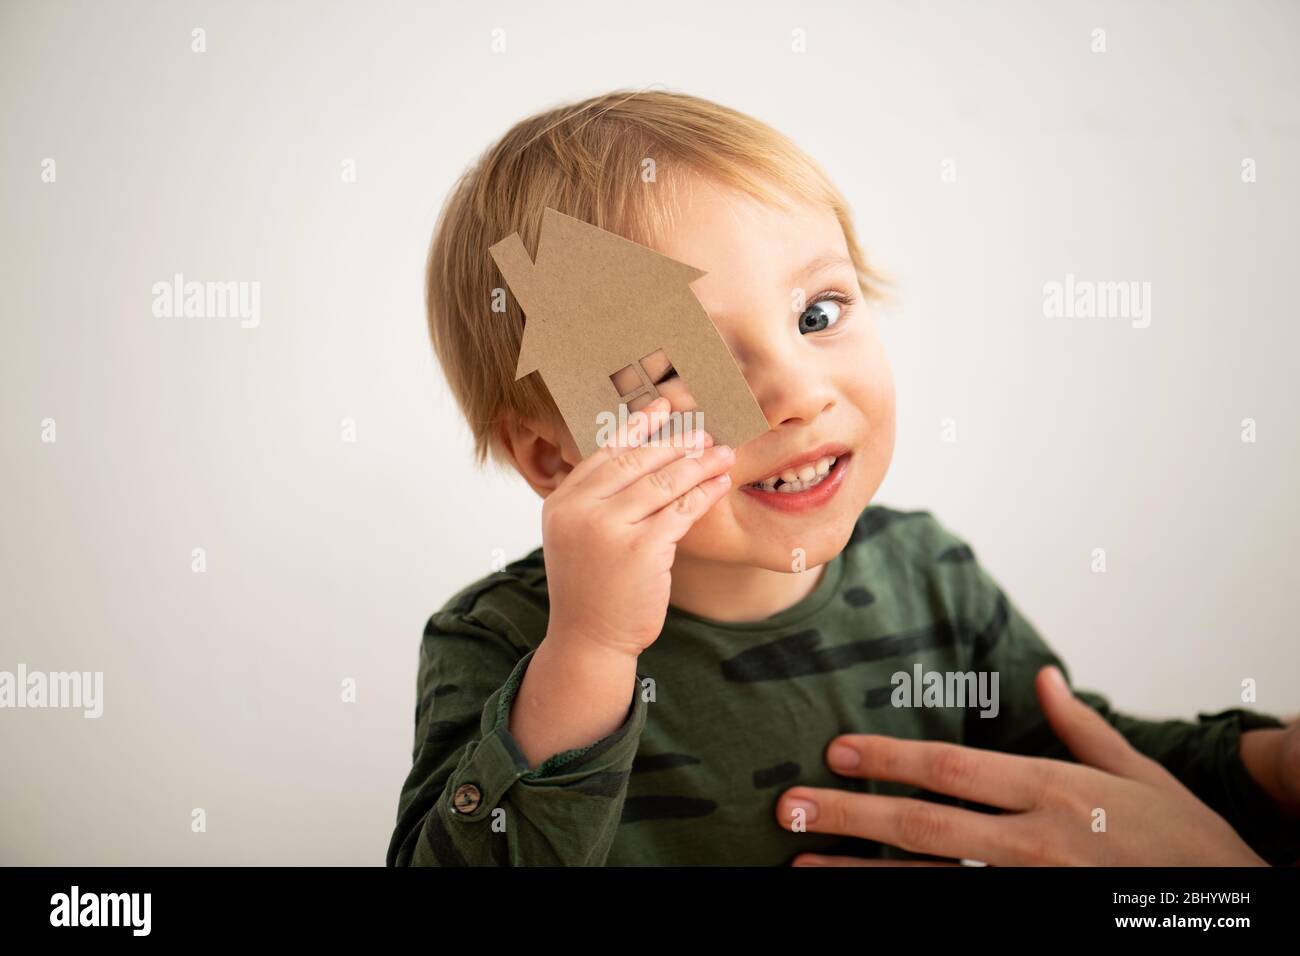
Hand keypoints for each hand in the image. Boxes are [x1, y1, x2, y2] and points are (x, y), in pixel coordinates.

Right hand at [541, 396, 733, 659]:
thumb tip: (639, 453)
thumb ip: (598, 498)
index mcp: (562, 502)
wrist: (589, 639)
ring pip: (662, 483)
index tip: (662, 405)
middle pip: (636, 462)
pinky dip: (704, 494)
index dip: (637, 426)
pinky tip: (720, 484)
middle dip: (674, 443)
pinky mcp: (641, 550)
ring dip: (697, 464)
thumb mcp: (579, 535)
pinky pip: (681, 512)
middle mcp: (580, 511)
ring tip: (720, 452)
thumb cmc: (591, 587)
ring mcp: (609, 530)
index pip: (605, 452)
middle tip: (702, 430)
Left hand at [776, 666, 1267, 865]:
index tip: (837, 750)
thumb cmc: (1186, 842)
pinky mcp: (1031, 920)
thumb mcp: (1140, 774)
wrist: (1232, 907)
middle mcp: (1032, 842)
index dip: (889, 758)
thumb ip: (1082, 727)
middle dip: (850, 815)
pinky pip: (953, 914)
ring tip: (800, 866)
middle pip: (923, 825)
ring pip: (926, 881)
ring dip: (858, 874)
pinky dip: (903, 907)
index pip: (954, 769)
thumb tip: (1044, 675)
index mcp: (1055, 791)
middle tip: (789, 809)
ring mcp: (1028, 889)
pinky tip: (863, 903)